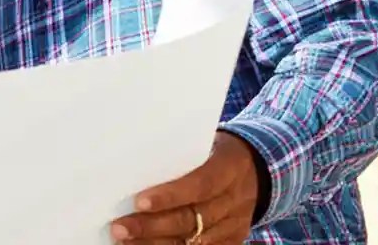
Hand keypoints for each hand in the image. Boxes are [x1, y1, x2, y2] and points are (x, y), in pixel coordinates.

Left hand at [110, 132, 260, 243]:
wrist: (257, 167)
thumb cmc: (215, 150)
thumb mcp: (205, 142)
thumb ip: (177, 155)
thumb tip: (133, 164)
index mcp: (229, 167)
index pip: (200, 184)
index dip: (170, 195)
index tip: (138, 202)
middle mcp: (235, 199)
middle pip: (192, 218)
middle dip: (152, 226)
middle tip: (120, 228)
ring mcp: (235, 223)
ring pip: (194, 241)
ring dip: (156, 244)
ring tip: (125, 241)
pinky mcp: (233, 240)